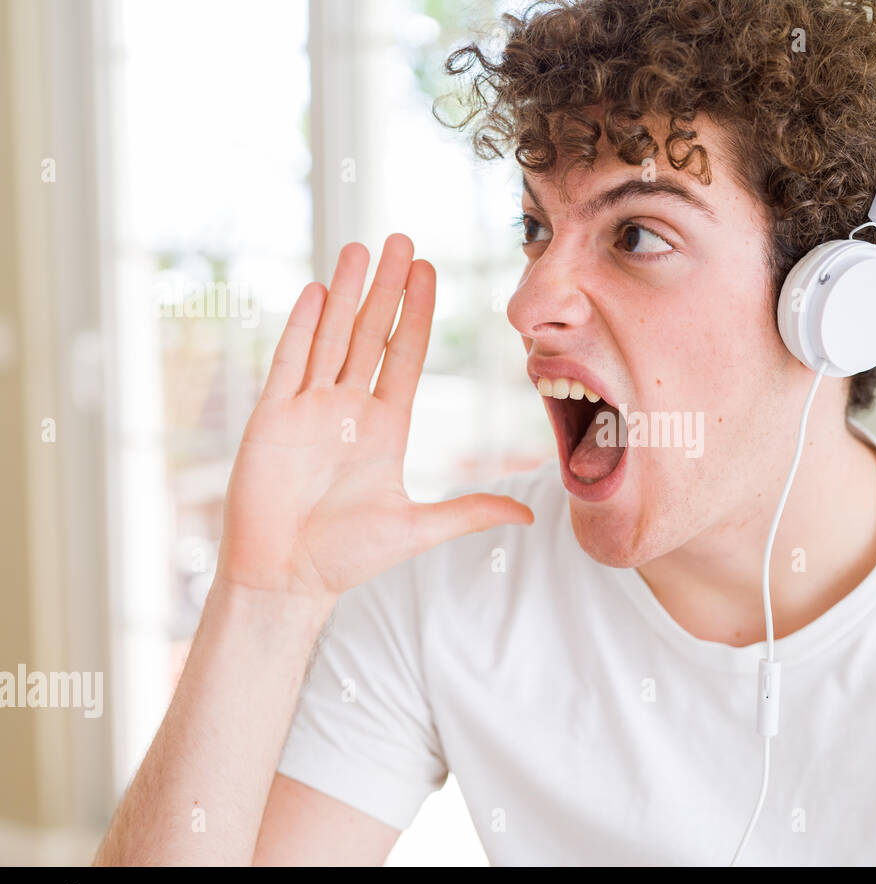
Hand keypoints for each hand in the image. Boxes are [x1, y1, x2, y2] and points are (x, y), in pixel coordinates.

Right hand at [213, 234, 532, 603]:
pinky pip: (289, 362)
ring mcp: (308, 408)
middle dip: (389, 288)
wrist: (285, 577)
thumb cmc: (346, 557)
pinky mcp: (271, 418)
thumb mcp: (418, 528)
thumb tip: (530, 513)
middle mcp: (348, 409)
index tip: (430, 273)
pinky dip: (303, 326)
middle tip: (403, 240)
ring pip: (331, 336)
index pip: (405, 355)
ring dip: (347, 293)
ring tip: (363, 248)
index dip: (417, 314)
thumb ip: (470, 511)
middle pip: (371, 334)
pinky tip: (319, 291)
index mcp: (385, 428)